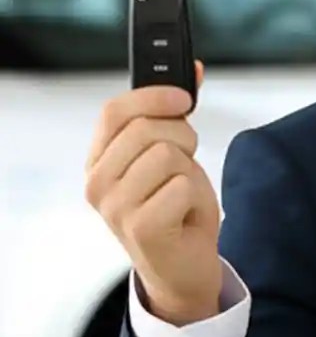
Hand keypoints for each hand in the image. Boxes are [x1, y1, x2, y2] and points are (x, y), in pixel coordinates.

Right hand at [84, 61, 220, 325]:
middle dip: (183, 139)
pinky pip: (182, 185)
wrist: (184, 268)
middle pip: (148, 127)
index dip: (153, 96)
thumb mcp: (176, 155)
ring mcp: (114, 207)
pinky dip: (196, 197)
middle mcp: (97, 183)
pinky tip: (185, 217)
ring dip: (190, 172)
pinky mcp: (140, 227)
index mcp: (99, 160)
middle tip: (185, 167)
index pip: (115, 111)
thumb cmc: (177, 208)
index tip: (184, 97)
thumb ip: (175, 115)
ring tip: (182, 196)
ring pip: (168, 154)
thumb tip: (194, 68)